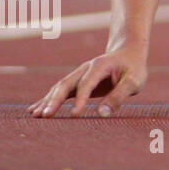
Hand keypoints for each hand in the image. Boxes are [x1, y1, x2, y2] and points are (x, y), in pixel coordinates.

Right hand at [29, 46, 148, 117]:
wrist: (128, 54)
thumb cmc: (133, 68)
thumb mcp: (134, 81)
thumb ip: (120, 95)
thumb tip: (103, 114)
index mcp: (100, 66)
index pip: (87, 84)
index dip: (81, 99)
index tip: (75, 115)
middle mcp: (85, 69)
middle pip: (66, 84)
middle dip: (55, 100)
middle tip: (45, 115)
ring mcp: (79, 75)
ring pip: (59, 88)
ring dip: (48, 101)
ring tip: (36, 115)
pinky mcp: (77, 83)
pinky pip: (60, 92)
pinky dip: (48, 101)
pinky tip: (34, 110)